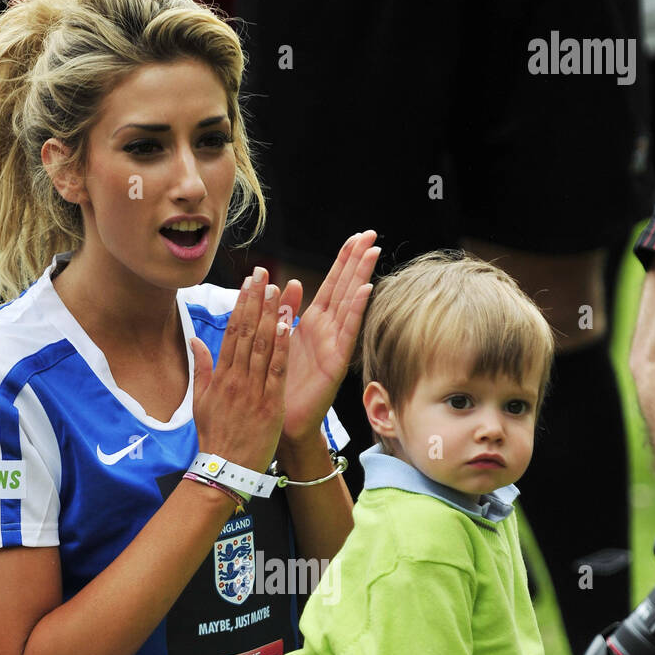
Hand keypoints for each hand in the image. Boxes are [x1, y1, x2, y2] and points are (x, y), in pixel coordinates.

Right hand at [190, 269, 290, 471]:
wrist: (225, 468)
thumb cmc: (215, 435)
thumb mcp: (200, 400)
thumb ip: (201, 367)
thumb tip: (193, 340)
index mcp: (221, 375)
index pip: (232, 332)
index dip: (241, 304)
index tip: (248, 282)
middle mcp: (236, 378)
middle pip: (247, 332)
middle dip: (256, 301)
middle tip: (263, 274)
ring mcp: (253, 390)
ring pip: (262, 346)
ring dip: (271, 316)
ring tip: (277, 289)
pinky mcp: (270, 404)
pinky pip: (276, 370)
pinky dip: (282, 348)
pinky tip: (288, 325)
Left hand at [276, 231, 378, 449]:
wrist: (283, 420)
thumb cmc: (282, 384)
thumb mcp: (281, 340)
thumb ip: (286, 312)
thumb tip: (295, 283)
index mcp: (312, 323)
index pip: (331, 284)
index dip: (343, 260)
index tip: (355, 236)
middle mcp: (327, 330)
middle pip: (345, 287)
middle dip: (357, 260)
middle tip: (371, 233)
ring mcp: (334, 345)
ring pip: (349, 304)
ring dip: (361, 277)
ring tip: (372, 252)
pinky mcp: (336, 363)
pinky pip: (347, 332)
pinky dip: (356, 310)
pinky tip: (365, 290)